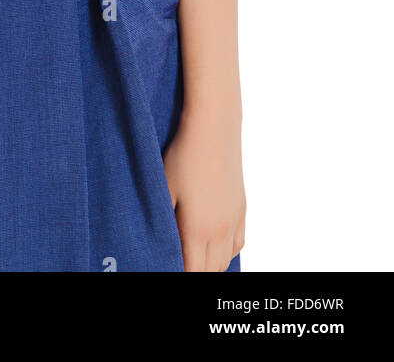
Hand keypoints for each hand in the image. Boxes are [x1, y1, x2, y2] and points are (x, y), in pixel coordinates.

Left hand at [162, 113, 245, 271]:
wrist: (214, 128)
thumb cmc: (183, 156)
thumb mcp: (164, 189)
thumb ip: (163, 222)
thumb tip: (160, 244)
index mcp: (198, 229)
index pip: (192, 271)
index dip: (179, 272)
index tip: (166, 266)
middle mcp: (220, 230)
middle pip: (210, 270)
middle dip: (194, 271)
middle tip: (177, 263)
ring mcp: (234, 219)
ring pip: (225, 260)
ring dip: (210, 264)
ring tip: (193, 258)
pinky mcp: (242, 208)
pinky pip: (237, 244)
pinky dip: (226, 252)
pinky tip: (214, 245)